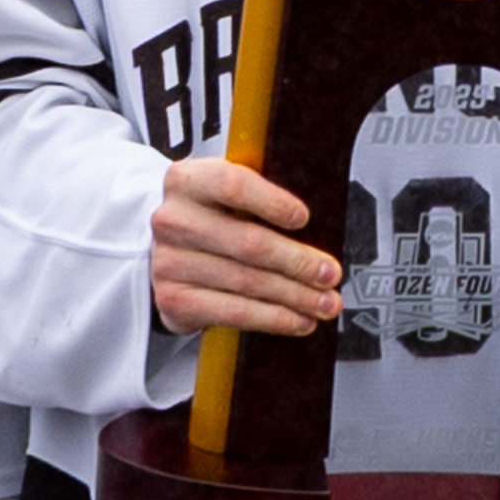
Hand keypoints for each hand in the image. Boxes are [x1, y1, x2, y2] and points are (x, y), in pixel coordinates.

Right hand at [150, 157, 340, 336]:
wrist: (169, 251)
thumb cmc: (212, 218)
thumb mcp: (227, 194)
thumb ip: (263, 196)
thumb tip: (319, 225)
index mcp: (187, 180)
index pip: (232, 185)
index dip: (272, 202)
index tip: (304, 219)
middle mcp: (173, 220)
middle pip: (248, 242)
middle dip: (298, 261)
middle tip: (330, 274)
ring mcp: (169, 263)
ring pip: (247, 282)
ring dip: (295, 296)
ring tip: (325, 302)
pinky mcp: (174, 300)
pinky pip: (235, 313)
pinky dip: (274, 319)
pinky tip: (299, 320)